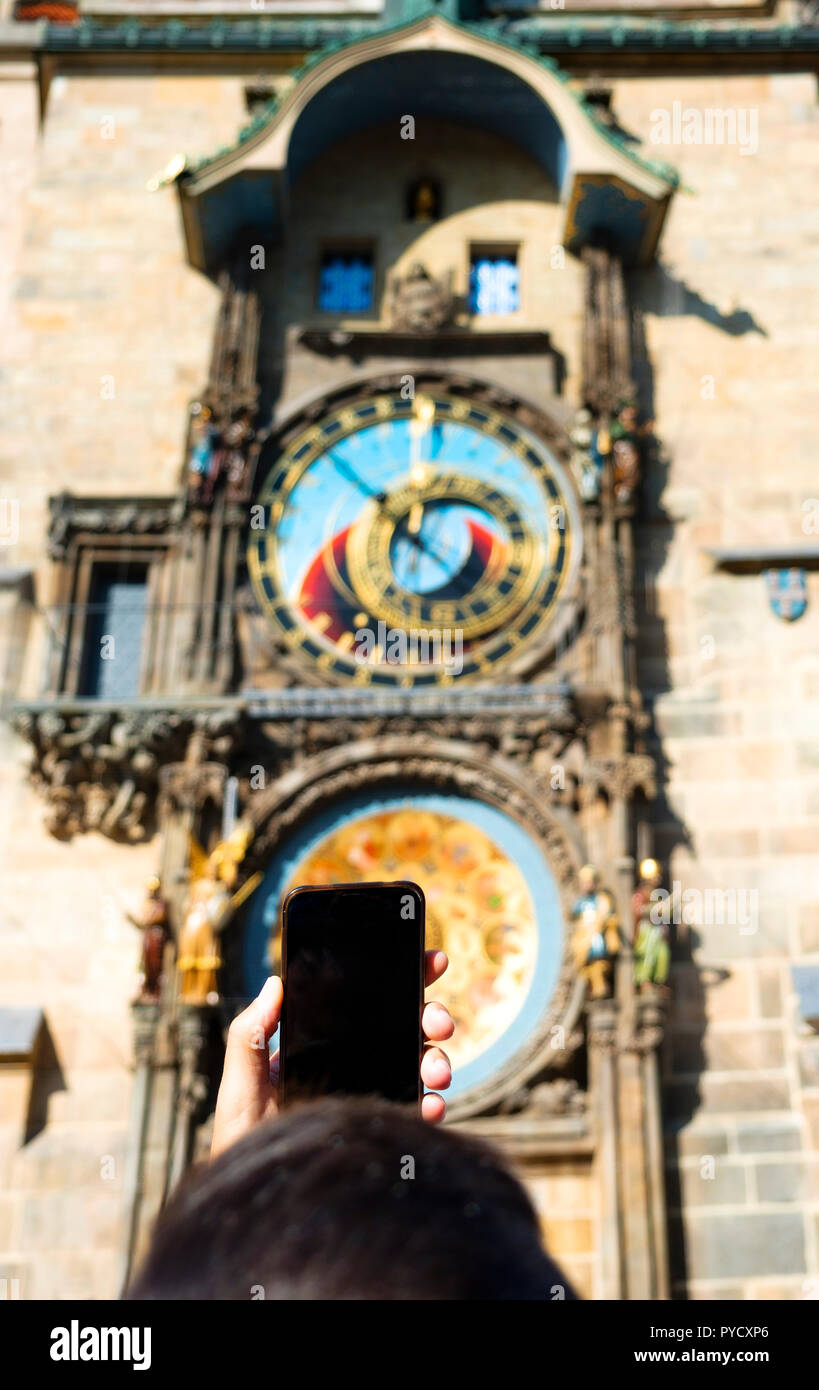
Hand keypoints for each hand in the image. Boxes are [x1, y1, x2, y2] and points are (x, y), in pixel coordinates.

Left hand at [211, 950, 453, 1158]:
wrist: (258, 1203)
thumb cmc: (244, 1143)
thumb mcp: (240, 1084)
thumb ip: (250, 1034)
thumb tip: (274, 983)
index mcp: (325, 1046)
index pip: (367, 1005)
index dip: (402, 980)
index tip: (430, 962)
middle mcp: (353, 1067)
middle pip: (404, 1030)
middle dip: (431, 1017)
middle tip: (438, 1021)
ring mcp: (372, 1097)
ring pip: (420, 1065)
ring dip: (437, 1061)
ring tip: (435, 1071)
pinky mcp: (383, 1131)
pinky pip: (417, 1111)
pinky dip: (432, 1104)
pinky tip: (430, 1106)